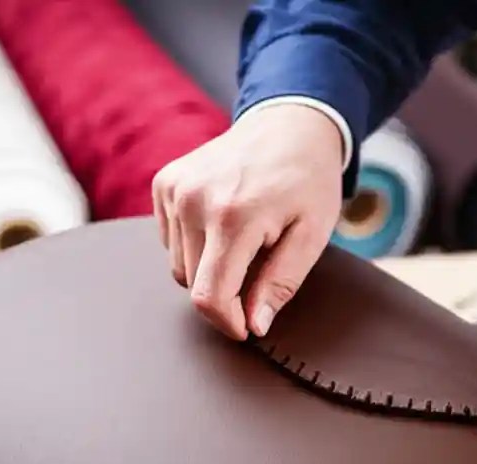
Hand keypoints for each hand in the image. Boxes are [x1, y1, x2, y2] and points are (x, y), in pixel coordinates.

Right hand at [152, 104, 343, 339]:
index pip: (209, 296)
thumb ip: (281, 283)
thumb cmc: (308, 181)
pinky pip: (170, 240)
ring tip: (244, 238)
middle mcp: (194, 200)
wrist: (289, 124)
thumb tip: (255, 324)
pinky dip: (194, 243)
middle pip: (194, 284)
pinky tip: (223, 221)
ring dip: (209, 266)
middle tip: (260, 266)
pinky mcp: (165, 183)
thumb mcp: (311, 236)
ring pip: (179, 265)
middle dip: (225, 292)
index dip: (228, 322)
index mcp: (234, 216)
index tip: (247, 327)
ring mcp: (175, 189)